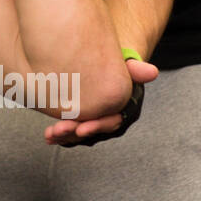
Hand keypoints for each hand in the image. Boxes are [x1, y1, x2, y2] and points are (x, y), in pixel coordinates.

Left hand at [43, 58, 158, 145]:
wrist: (107, 64)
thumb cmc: (118, 64)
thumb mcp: (128, 65)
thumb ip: (136, 68)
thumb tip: (152, 72)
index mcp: (126, 109)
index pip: (112, 122)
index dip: (97, 126)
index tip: (81, 129)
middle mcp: (113, 120)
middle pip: (94, 131)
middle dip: (75, 132)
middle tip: (58, 130)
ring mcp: (98, 122)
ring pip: (82, 134)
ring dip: (65, 136)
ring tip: (50, 134)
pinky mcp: (84, 121)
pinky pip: (73, 132)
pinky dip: (60, 135)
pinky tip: (47, 137)